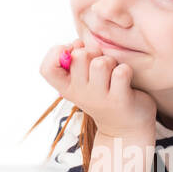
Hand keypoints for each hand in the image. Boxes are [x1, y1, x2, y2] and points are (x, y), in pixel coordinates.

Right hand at [39, 39, 156, 139]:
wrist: (124, 127)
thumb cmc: (104, 93)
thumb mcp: (83, 80)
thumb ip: (76, 59)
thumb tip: (77, 44)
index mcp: (67, 88)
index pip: (46, 69)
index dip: (56, 53)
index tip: (72, 52)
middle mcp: (79, 94)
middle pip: (79, 56)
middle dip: (93, 52)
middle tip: (100, 65)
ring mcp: (99, 98)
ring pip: (100, 63)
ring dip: (111, 62)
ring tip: (113, 72)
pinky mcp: (119, 100)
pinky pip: (121, 72)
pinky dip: (126, 70)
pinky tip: (125, 80)